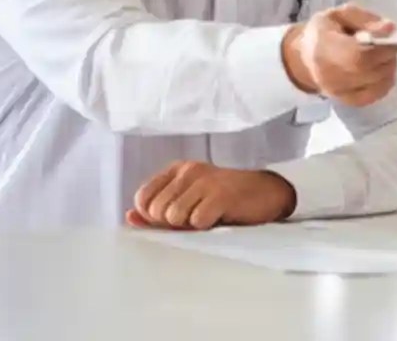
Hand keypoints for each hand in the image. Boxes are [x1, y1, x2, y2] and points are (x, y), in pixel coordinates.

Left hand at [125, 161, 296, 230]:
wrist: (267, 193)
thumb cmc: (225, 200)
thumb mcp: (189, 201)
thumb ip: (158, 209)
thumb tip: (129, 218)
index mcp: (177, 170)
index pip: (143, 198)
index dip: (153, 217)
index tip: (175, 218)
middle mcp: (189, 171)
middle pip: (157, 211)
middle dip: (173, 223)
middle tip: (196, 218)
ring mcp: (205, 181)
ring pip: (174, 217)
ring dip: (190, 226)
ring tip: (208, 217)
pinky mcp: (221, 195)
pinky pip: (197, 221)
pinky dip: (207, 226)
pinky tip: (220, 218)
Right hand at [282, 3, 396, 106]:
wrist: (307, 57)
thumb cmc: (326, 31)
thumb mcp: (341, 15)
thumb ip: (366, 20)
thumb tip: (390, 29)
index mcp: (323, 48)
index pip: (358, 55)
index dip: (381, 47)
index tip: (392, 34)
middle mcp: (329, 75)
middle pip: (370, 71)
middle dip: (388, 55)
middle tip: (389, 43)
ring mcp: (338, 92)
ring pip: (377, 83)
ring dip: (388, 66)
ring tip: (382, 54)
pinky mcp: (348, 101)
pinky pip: (376, 94)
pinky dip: (385, 80)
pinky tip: (379, 69)